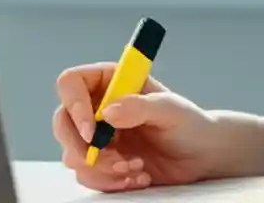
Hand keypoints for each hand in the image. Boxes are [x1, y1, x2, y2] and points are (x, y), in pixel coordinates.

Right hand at [52, 62, 228, 192]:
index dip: (74, 105)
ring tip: (137, 167)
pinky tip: (138, 177)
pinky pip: (88, 176)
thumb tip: (108, 112)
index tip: (93, 131)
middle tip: (113, 160)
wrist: (200, 154)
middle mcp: (98, 106)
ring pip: (72, 154)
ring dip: (102, 168)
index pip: (71, 83)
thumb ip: (140, 106)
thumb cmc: (189, 123)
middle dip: (82, 148)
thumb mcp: (170, 110)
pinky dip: (110, 181)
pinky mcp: (102, 162)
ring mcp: (98, 136)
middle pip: (63, 122)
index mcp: (111, 81)